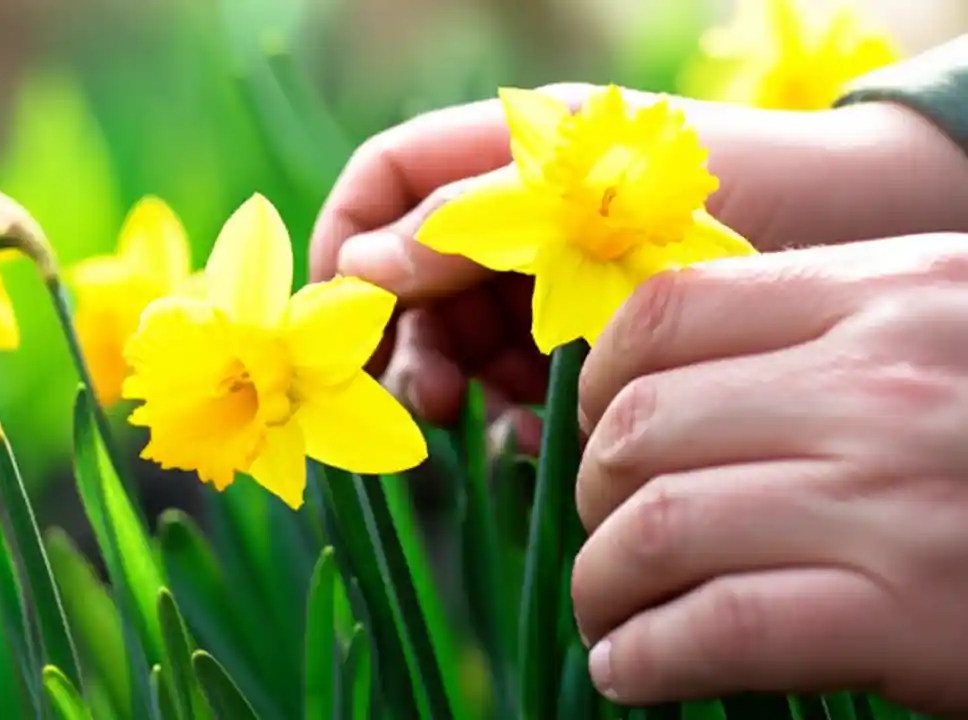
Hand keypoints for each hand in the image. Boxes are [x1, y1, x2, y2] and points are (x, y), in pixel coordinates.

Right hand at [309, 82, 967, 439]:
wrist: (851, 227)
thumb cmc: (728, 188)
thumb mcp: (584, 203)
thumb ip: (470, 230)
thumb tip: (359, 271)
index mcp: (507, 154)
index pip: (387, 179)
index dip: (347, 238)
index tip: (341, 312)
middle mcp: (515, 218)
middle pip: (411, 274)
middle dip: (404, 338)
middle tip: (424, 399)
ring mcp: (546, 280)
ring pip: (458, 339)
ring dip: (459, 385)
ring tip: (483, 418)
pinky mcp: (580, 341)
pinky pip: (515, 384)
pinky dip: (514, 414)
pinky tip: (539, 435)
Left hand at [572, 234, 967, 712]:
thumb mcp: (945, 334)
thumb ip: (821, 340)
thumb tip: (652, 392)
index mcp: (886, 290)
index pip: (669, 312)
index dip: (598, 382)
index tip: (592, 434)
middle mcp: (883, 379)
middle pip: (645, 425)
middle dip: (592, 495)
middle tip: (602, 536)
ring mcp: (894, 496)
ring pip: (663, 526)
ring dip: (603, 584)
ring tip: (607, 614)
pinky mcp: (911, 612)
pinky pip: (719, 627)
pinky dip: (649, 654)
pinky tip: (633, 669)